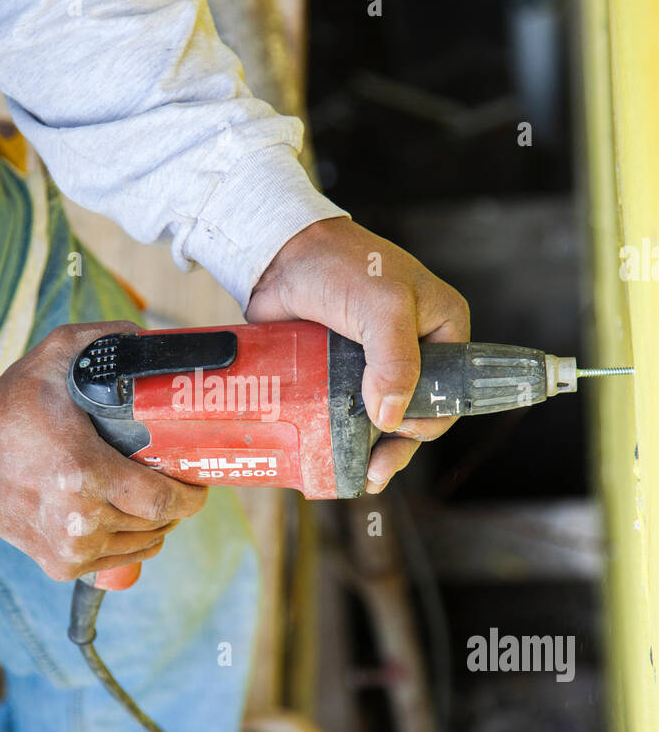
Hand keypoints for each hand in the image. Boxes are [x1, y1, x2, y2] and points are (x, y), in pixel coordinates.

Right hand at [0, 321, 206, 579]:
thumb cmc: (13, 406)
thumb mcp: (58, 355)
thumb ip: (110, 340)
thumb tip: (154, 341)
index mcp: (81, 472)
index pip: (162, 500)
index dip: (191, 493)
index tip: (199, 478)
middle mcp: (78, 519)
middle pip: (157, 523)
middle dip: (177, 502)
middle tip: (177, 478)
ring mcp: (69, 548)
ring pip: (143, 545)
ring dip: (156, 522)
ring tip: (152, 495)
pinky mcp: (61, 564)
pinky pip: (119, 560)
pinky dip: (131, 540)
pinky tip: (126, 515)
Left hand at [246, 219, 469, 491]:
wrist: (280, 255)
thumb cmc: (341, 265)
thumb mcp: (382, 307)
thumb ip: (395, 360)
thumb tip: (392, 418)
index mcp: (443, 328)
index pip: (451, 389)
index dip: (429, 418)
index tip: (400, 431)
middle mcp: (414, 348)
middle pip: (416, 411)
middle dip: (399, 445)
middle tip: (376, 470)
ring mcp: (374, 362)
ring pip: (381, 418)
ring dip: (371, 448)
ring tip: (360, 476)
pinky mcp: (339, 372)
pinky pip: (347, 412)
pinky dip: (343, 436)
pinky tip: (335, 458)